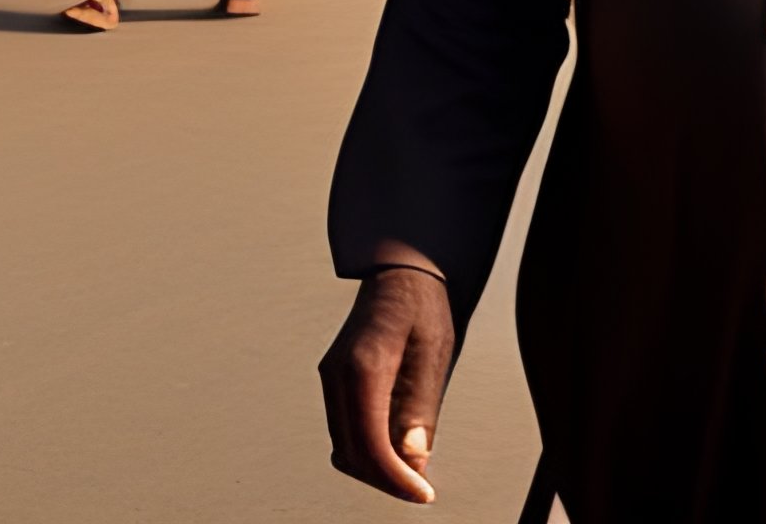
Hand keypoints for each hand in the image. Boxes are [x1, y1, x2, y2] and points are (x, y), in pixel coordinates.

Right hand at [318, 265, 456, 502]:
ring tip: (412, 470)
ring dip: (375, 467)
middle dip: (385, 478)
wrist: (400, 271)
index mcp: (363, 366)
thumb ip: (421, 408)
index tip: (422, 493)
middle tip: (421, 487)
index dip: (395, 478)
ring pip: (344, 446)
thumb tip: (413, 458)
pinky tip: (395, 447)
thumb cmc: (421, 305)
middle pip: (351, 453)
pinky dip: (367, 448)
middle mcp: (338, 374)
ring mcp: (331, 377)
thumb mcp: (434, 353)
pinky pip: (344, 429)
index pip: (371, 444)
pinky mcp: (335, 381)